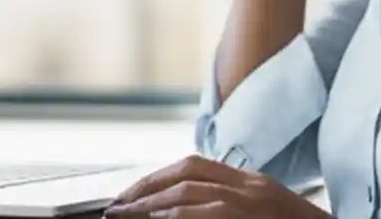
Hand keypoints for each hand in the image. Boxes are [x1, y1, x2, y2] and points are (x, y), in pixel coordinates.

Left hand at [103, 155, 329, 218]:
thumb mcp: (265, 214)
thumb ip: (229, 210)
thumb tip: (180, 213)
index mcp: (255, 184)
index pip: (196, 166)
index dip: (157, 178)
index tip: (131, 195)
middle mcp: (254, 188)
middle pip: (188, 174)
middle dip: (145, 188)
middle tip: (116, 207)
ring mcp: (255, 204)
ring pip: (190, 193)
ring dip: (150, 205)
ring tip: (123, 217)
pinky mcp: (254, 218)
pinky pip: (207, 214)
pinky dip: (175, 216)